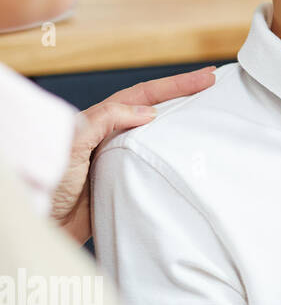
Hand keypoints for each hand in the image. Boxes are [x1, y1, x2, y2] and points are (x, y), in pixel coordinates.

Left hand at [52, 66, 217, 241]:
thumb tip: (147, 112)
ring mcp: (120, 159)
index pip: (143, 95)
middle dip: (184, 96)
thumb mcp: (72, 143)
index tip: (206, 78)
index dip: (175, 85)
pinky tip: (190, 158)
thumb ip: (104, 120)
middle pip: (154, 109)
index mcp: (98, 122)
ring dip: (183, 124)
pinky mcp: (126, 183)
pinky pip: (157, 165)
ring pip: (159, 135)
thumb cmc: (48, 186)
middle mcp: (111, 137)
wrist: (43, 226)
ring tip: (209, 115)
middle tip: (214, 86)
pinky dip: (176, 158)